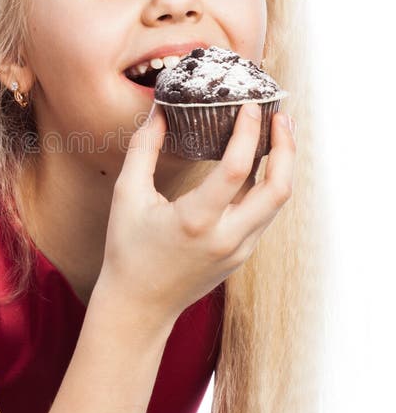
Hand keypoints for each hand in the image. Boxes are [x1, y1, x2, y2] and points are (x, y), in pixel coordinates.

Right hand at [97, 103, 295, 327]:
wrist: (139, 306)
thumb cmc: (128, 250)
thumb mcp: (127, 195)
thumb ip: (143, 149)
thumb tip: (159, 111)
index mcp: (196, 222)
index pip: (237, 170)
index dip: (248, 133)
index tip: (250, 106)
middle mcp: (226, 238)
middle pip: (278, 189)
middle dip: (286, 148)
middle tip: (279, 116)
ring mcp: (238, 250)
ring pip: (277, 202)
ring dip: (281, 165)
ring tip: (275, 133)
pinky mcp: (241, 255)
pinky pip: (263, 214)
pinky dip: (266, 185)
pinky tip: (255, 164)